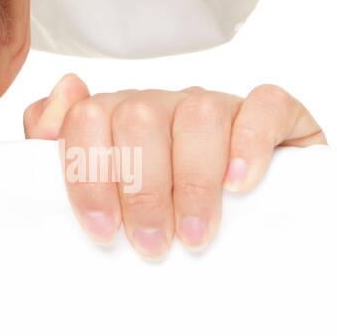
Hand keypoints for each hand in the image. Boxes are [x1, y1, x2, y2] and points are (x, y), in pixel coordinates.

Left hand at [23, 75, 325, 259]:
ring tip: (193, 235)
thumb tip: (64, 91)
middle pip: (138, 117)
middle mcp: (165, 104)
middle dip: (141, 189)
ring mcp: (219, 105)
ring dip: (193, 182)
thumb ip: (59, 141)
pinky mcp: (276, 116)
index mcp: (118, 114)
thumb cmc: (161, 208)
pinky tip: (240, 184)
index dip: (90, 176)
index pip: (87, 118)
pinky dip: (250, 144)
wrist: (254, 223)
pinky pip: (264, 106)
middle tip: (151, 244)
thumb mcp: (103, 188)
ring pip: (198, 113)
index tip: (103, 231)